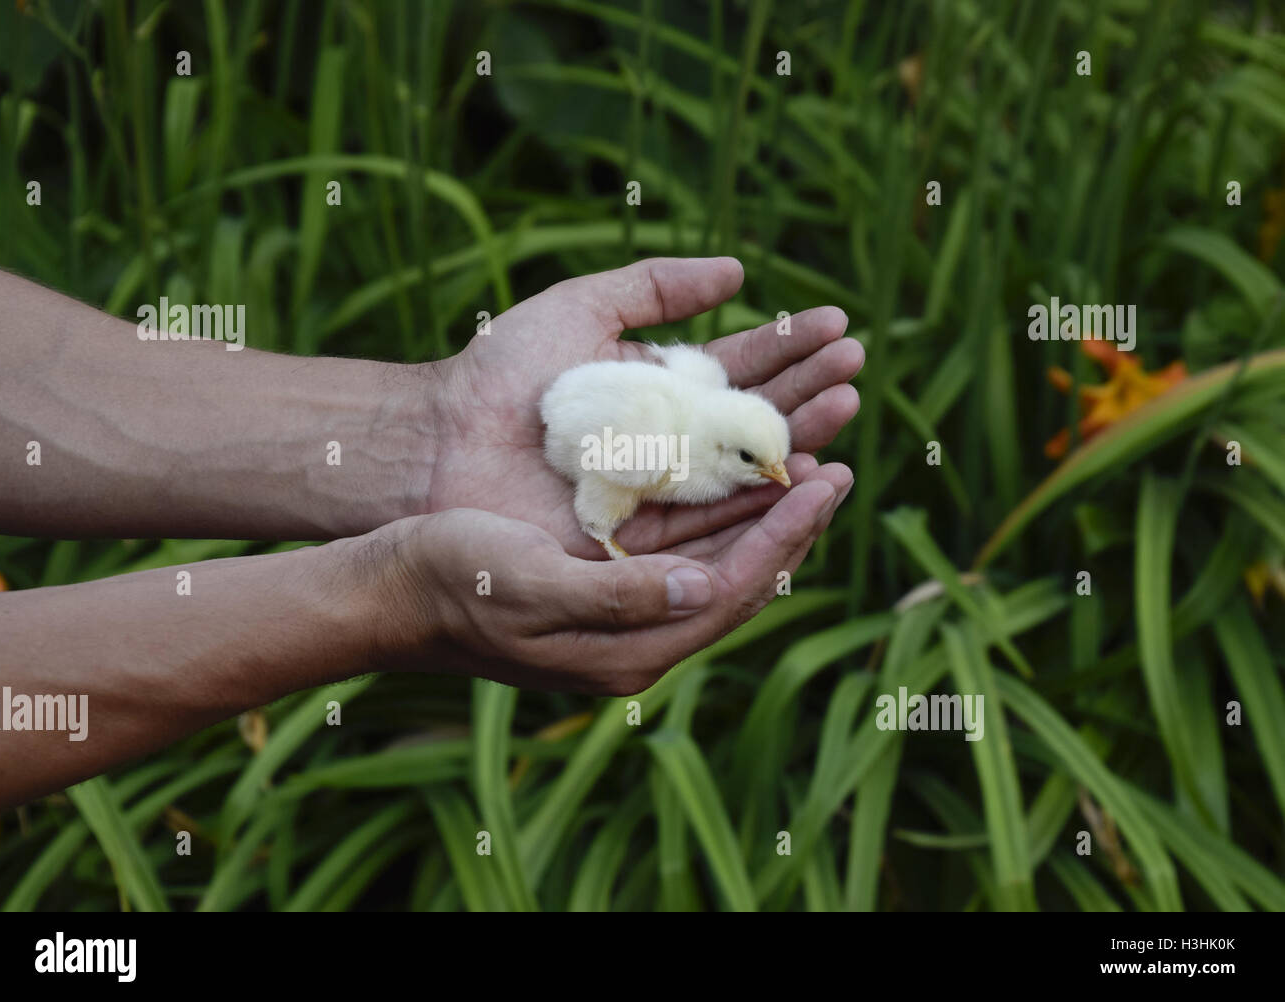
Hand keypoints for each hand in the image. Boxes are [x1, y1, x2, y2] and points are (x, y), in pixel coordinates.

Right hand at [360, 458, 852, 693]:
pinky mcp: (608, 592)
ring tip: (807, 464)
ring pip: (717, 564)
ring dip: (763, 517)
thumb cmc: (450, 579)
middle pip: (739, 581)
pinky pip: (684, 555)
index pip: (733, 588)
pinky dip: (719, 517)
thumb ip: (616, 597)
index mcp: (629, 650)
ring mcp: (625, 619)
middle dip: (792, 524)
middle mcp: (640, 641)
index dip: (786, 533)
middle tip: (839, 465)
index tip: (829, 477)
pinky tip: (735, 481)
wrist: (391, 592)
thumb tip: (699, 586)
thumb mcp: (529, 582)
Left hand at [420, 257, 862, 557]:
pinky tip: (802, 468)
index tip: (836, 325)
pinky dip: (759, 495)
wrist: (441, 441)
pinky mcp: (646, 536)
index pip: (739, 368)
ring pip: (744, 466)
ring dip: (799, 435)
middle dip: (808, 388)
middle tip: (857, 365)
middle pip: (753, 417)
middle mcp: (668, 442)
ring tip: (848, 404)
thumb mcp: (581, 308)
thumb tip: (739, 270)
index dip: (787, 346)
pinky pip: (712, 518)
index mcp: (658, 390)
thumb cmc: (502, 373)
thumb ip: (657, 287)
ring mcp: (659, 490)